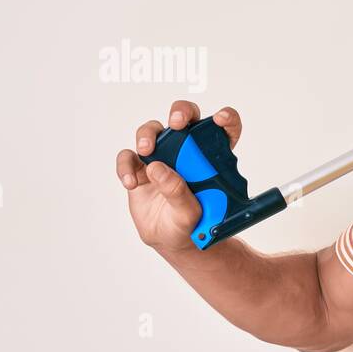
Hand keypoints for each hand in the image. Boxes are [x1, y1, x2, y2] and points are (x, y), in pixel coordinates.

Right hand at [116, 101, 242, 252]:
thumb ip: (179, 193)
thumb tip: (158, 169)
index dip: (227, 118)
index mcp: (212, 158)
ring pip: (153, 131)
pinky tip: (130, 183)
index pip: (224, 130)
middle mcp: (187, 151)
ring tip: (146, 150)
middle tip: (177, 122)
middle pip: (185, 118)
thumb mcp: (190, 215)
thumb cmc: (189, 225)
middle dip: (181, 112)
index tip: (221, 118)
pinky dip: (125, 165)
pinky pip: (128, 157)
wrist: (169, 239)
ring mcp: (162, 156)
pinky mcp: (140, 167)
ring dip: (148, 135)